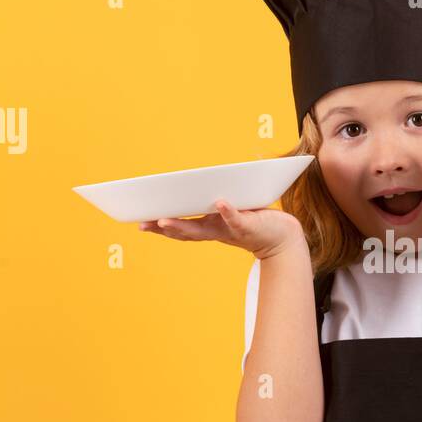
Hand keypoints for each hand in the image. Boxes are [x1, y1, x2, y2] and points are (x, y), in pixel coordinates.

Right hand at [139, 201, 305, 259]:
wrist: (282, 236)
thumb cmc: (254, 221)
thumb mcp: (229, 212)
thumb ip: (214, 204)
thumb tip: (197, 185)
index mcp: (208, 227)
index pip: (180, 228)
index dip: (160, 227)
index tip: (139, 222)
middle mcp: (215, 231)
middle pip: (184, 231)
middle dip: (163, 228)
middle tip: (143, 224)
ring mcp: (228, 229)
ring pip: (202, 229)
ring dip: (183, 225)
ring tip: (163, 220)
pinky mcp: (247, 225)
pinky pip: (236, 218)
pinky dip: (228, 212)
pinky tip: (220, 203)